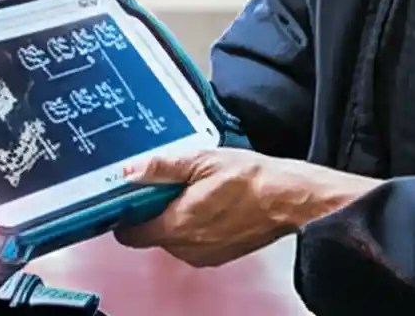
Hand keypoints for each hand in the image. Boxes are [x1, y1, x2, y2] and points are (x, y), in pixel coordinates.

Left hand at [113, 148, 381, 267]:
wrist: (289, 199)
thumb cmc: (249, 178)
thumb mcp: (201, 160)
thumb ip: (161, 167)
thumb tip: (129, 171)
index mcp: (176, 225)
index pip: (131, 235)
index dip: (125, 215)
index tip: (128, 197)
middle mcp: (187, 248)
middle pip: (153, 235)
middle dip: (153, 212)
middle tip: (164, 184)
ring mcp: (205, 255)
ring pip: (173, 239)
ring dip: (175, 218)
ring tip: (191, 189)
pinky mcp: (221, 256)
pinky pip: (194, 244)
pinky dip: (194, 226)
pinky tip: (208, 203)